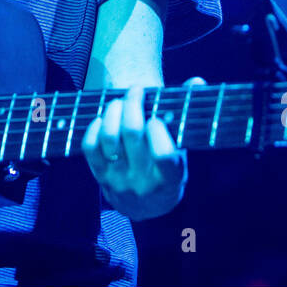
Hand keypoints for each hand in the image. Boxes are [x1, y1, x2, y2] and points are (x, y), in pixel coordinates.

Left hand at [81, 77, 205, 220]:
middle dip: (133, 104)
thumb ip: (187, 115)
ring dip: (112, 112)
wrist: (145, 205)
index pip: (164, 155)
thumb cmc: (168, 168)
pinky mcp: (100, 176)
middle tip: (136, 90)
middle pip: (132, 134)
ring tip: (119, 101)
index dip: (158, 130)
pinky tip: (104, 118)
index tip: (157, 117)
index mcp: (171, 178)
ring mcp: (119, 180)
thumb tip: (196, 82)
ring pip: (109, 138)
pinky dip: (95, 127)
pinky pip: (90, 147)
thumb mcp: (183, 150)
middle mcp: (143, 181)